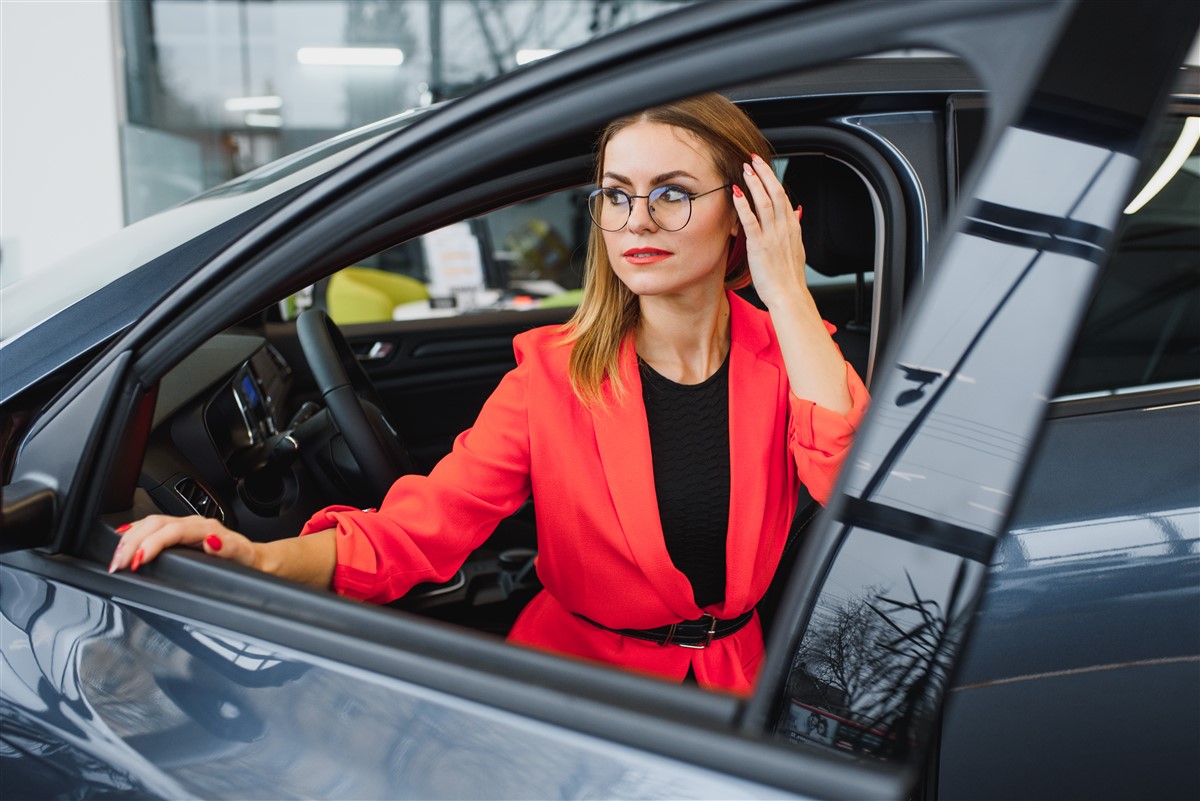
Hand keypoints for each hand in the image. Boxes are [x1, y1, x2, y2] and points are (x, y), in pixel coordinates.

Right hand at [108, 515, 258, 572]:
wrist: (256, 560)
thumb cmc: (249, 561)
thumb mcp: (244, 558)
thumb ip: (230, 549)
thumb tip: (212, 542)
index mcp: (207, 528)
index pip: (172, 530)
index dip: (152, 543)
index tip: (137, 560)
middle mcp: (194, 524)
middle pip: (155, 524)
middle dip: (132, 542)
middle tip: (118, 564)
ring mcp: (185, 527)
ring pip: (150, 524)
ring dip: (130, 540)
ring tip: (116, 558)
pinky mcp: (179, 532)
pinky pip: (152, 528)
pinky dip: (134, 534)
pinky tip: (123, 542)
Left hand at [731, 153, 806, 309]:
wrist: (790, 296)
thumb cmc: (789, 277)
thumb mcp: (798, 249)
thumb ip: (795, 229)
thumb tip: (797, 213)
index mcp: (792, 228)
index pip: (783, 197)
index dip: (772, 179)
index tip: (763, 167)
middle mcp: (784, 228)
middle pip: (775, 192)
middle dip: (764, 173)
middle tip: (753, 159)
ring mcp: (772, 236)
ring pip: (764, 202)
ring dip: (754, 183)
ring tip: (744, 169)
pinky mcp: (759, 246)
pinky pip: (751, 221)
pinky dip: (743, 205)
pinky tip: (736, 194)